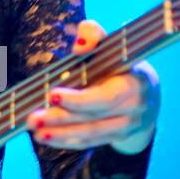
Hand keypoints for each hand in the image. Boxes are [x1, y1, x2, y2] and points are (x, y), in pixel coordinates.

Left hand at [26, 19, 159, 153]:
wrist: (147, 94)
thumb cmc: (120, 64)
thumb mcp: (111, 46)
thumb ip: (93, 35)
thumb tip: (79, 45)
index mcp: (133, 82)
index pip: (106, 97)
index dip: (79, 100)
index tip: (52, 95)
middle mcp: (134, 107)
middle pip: (94, 117)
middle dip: (61, 119)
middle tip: (32, 119)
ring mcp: (127, 126)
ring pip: (90, 134)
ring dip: (60, 134)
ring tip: (34, 131)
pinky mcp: (118, 138)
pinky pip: (90, 143)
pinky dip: (66, 141)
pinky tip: (46, 137)